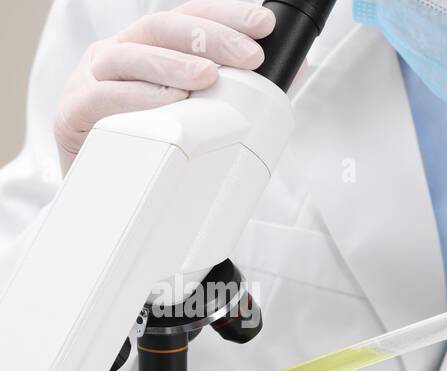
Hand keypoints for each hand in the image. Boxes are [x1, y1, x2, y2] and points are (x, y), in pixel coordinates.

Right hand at [53, 0, 275, 173]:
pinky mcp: (72, 115)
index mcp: (147, 49)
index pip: (186, 17)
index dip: (225, 15)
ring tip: (209, 77)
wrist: (107, 198)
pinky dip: (138, 98)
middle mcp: (116, 56)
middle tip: (250, 56)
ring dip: (172, 64)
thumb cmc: (156, 148)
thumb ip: (240, 90)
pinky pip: (103, 99)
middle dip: (209, 38)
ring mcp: (90, 81)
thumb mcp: (196, 114)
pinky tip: (167, 102)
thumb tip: (295, 69)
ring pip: (127, 58)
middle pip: (159, 29)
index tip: (265, 25)